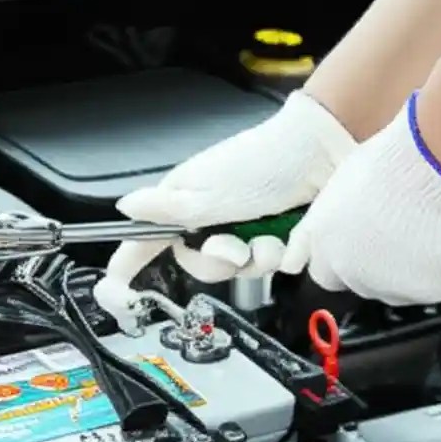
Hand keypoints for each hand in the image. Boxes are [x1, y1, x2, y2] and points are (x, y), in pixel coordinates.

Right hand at [95, 91, 355, 331]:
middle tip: (237, 245)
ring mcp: (247, 227)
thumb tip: (124, 208)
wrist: (326, 152)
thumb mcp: (208, 192)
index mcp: (186, 203)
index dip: (128, 264)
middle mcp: (213, 217)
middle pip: (201, 265)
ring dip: (262, 255)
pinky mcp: (279, 235)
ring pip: (243, 269)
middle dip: (224, 260)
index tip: (114, 289)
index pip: (147, 239)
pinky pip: (277, 266)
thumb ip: (166, 210)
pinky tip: (296, 234)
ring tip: (275, 233)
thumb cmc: (264, 163)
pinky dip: (288, 252)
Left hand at [280, 94, 440, 304]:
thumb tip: (303, 257)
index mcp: (324, 243)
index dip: (351, 261)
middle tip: (407, 233)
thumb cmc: (392, 163)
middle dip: (383, 266)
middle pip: (365, 284)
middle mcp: (349, 268)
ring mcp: (386, 283)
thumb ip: (322, 229)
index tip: (369, 249)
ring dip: (416, 269)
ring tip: (430, 228)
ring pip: (403, 289)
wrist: (431, 162)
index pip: (327, 275)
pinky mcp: (423, 288)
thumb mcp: (338, 190)